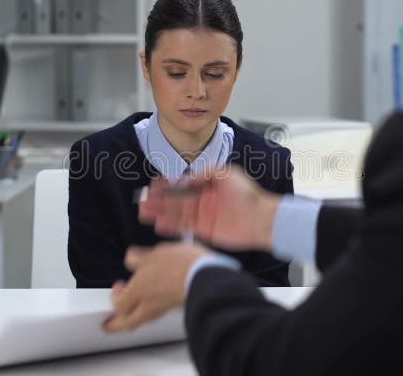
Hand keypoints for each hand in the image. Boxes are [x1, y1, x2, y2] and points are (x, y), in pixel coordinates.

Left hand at [103, 243, 208, 332]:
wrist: (208, 278)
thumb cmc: (183, 266)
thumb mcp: (156, 252)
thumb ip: (139, 257)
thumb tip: (130, 257)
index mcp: (138, 290)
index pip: (117, 303)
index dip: (114, 296)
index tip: (117, 287)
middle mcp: (149, 304)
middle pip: (127, 323)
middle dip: (117, 323)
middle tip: (112, 321)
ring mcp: (164, 308)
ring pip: (143, 320)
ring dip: (135, 316)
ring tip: (133, 310)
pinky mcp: (177, 307)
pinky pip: (158, 313)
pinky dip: (152, 311)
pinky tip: (156, 300)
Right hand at [139, 166, 281, 251]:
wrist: (261, 218)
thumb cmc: (248, 195)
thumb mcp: (227, 173)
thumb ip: (206, 172)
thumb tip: (188, 177)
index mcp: (207, 187)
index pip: (182, 186)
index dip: (167, 186)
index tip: (153, 185)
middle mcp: (202, 202)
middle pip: (175, 201)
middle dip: (158, 201)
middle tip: (142, 200)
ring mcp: (202, 217)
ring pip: (176, 214)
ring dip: (160, 213)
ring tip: (144, 212)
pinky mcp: (204, 231)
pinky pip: (183, 228)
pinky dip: (171, 226)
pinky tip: (158, 224)